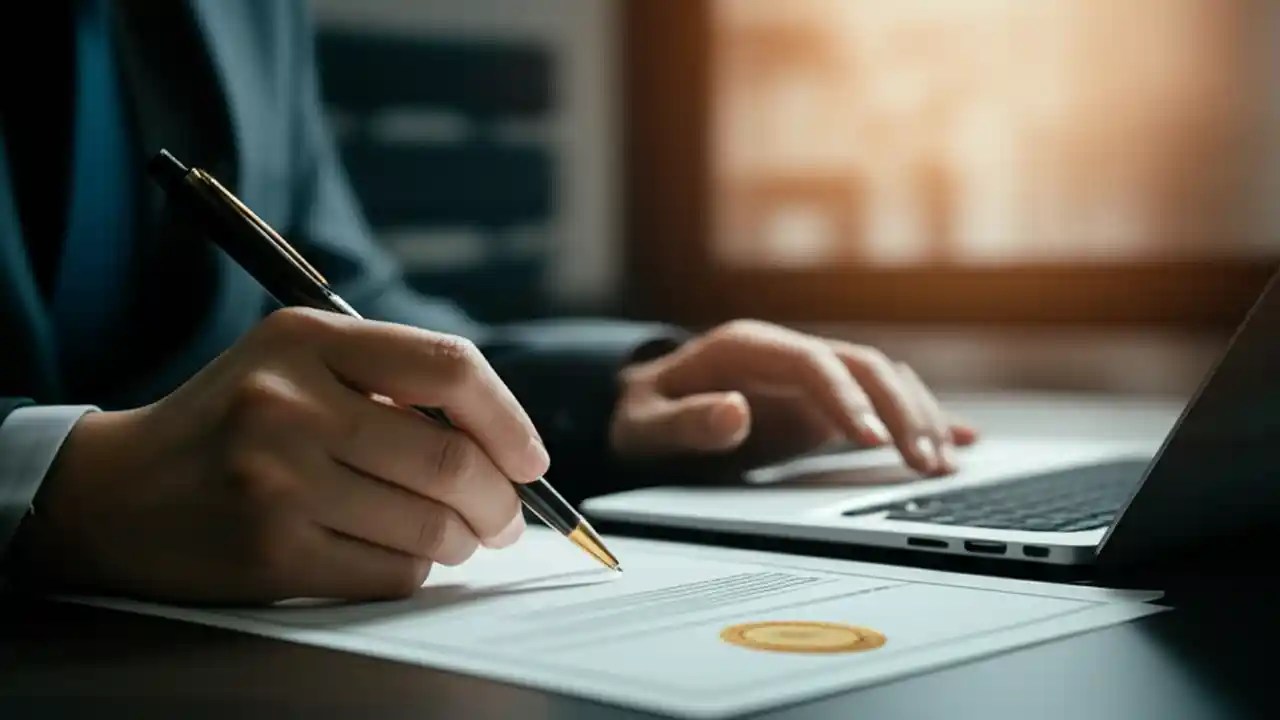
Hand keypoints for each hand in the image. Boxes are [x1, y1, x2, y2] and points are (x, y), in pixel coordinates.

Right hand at [12, 308, 548, 602]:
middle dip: (500, 501)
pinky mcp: (271, 553)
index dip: (509, 419)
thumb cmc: (232, 423)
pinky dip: (416, 570)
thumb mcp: (298, 363)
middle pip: (451, 461)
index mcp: (307, 340)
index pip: (450, 367)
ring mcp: (278, 481)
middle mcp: (290, 403)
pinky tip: (398, 554)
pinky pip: (393, 573)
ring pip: (431, 527)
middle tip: (505, 517)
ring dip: (463, 541)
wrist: (119, 492)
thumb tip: (506, 442)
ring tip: (455, 536)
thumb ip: (394, 381)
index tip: (529, 459)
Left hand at [611, 320, 976, 475]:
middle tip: (924, 463)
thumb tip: (733, 413)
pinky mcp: (823, 401)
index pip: (813, 363)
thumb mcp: (643, 425)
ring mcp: (810, 375)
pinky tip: (959, 441)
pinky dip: (917, 418)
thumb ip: (684, 423)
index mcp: (747, 349)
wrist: (644, 404)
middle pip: (862, 367)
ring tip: (942, 464)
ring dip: (917, 416)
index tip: (869, 442)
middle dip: (900, 412)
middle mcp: (787, 354)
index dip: (845, 399)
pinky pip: (879, 400)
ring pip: (882, 379)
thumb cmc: (642, 414)